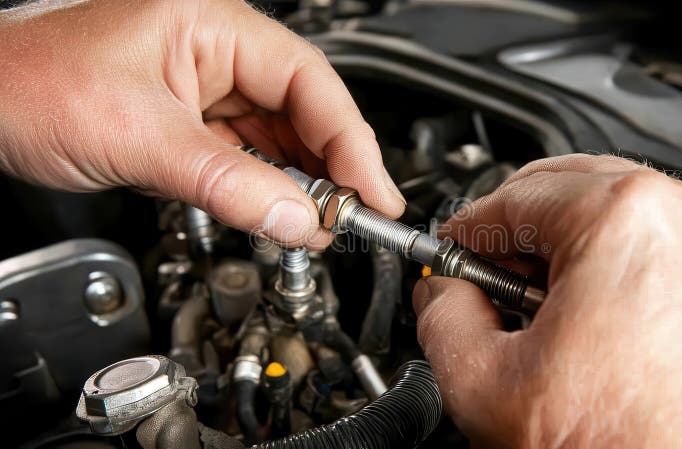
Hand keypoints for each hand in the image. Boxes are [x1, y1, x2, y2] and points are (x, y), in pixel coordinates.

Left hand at [0, 0, 404, 246]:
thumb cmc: (28, 85)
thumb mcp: (141, 138)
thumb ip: (229, 184)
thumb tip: (298, 219)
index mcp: (211, 25)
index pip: (308, 81)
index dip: (350, 139)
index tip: (373, 190)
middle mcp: (214, 52)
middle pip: (301, 111)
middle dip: (328, 168)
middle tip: (351, 218)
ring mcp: (202, 89)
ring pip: (276, 139)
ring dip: (300, 185)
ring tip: (318, 225)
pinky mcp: (188, 124)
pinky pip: (244, 157)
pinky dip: (265, 190)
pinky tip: (280, 214)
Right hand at [413, 154, 681, 447]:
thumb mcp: (488, 387)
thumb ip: (444, 315)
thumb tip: (444, 292)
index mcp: (628, 220)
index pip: (519, 195)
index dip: (473, 228)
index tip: (461, 250)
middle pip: (582, 190)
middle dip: (529, 234)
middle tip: (500, 283)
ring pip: (637, 217)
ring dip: (587, 253)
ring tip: (563, 318)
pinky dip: (643, 275)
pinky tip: (618, 330)